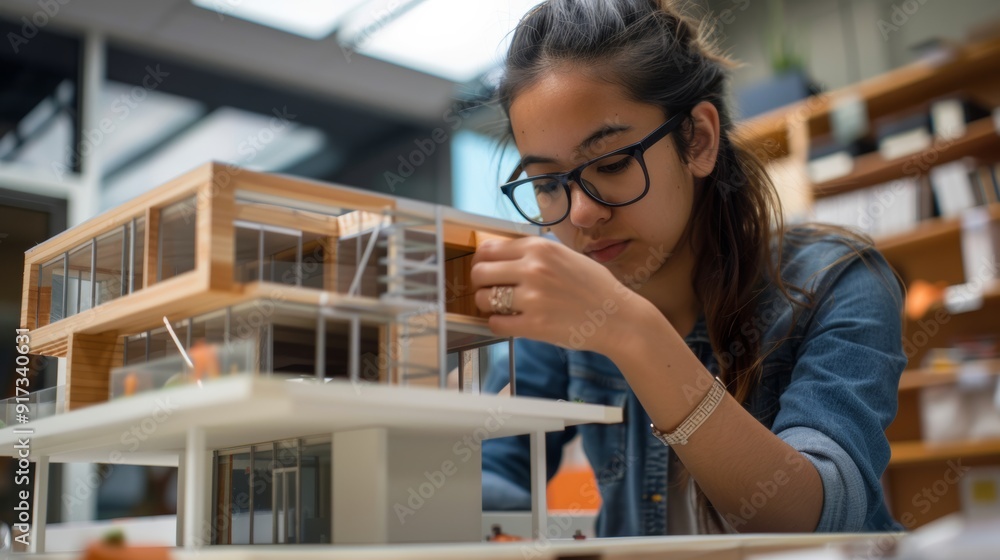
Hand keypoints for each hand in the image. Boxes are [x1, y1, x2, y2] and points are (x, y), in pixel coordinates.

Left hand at [470, 237, 646, 354]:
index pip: (488, 249)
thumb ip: (535, 253)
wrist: (619, 318)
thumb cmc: (595, 287)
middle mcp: (533, 268)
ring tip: (503, 309)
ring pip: (483, 299)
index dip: (482, 261)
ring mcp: (532, 298)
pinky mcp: (534, 325)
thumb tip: (502, 253)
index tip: (486, 270)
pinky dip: (498, 325)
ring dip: (487, 306)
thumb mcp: (566, 256)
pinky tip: (511, 323)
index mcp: (539, 248)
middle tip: (491, 292)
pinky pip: (495, 324)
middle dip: (481, 284)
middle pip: (479, 273)